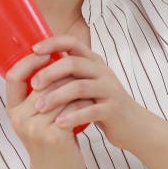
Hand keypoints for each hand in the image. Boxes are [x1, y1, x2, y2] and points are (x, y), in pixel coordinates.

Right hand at [5, 49, 86, 168]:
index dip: (29, 60)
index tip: (46, 53)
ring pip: (61, 91)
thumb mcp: (36, 120)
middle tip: (80, 67)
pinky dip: (85, 102)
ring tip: (89, 83)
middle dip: (64, 72)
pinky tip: (92, 102)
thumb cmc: (50, 145)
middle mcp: (21, 118)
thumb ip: (38, 97)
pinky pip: (73, 107)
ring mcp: (36, 127)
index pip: (14, 76)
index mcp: (13, 111)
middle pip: (43, 80)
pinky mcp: (55, 135)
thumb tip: (52, 61)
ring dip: (77, 86)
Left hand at [30, 35, 144, 150]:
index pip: (73, 43)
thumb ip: (72, 74)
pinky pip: (91, 110)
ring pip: (79, 87)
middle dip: (49, 73)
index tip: (34, 49)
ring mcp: (109, 90)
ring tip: (39, 108)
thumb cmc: (105, 104)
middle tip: (33, 85)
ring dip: (56, 96)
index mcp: (94, 63)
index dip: (53, 43)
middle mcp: (103, 72)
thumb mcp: (90, 83)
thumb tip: (39, 67)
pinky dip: (73, 116)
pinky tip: (59, 123)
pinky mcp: (113, 109)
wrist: (134, 125)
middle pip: (73, 63)